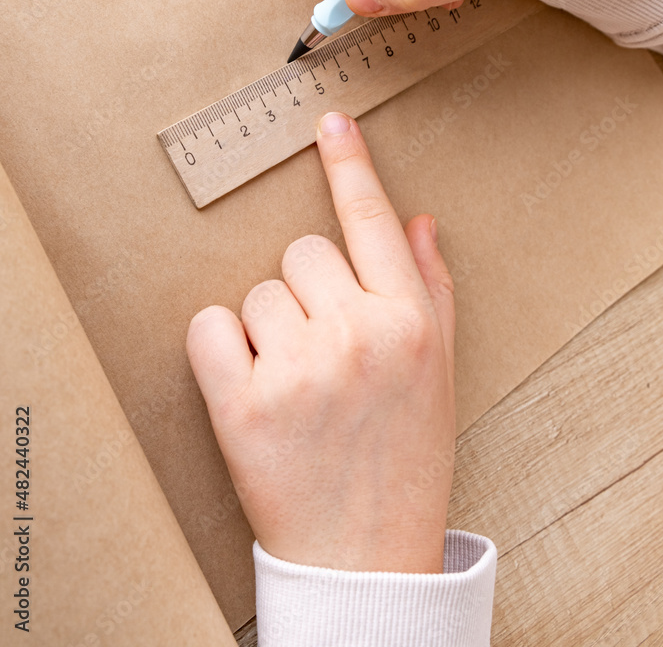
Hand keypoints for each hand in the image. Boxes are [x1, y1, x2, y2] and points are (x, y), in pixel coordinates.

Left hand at [187, 112, 455, 572]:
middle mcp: (358, 335)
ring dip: (266, 328)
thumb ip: (431, 289)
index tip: (329, 120)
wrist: (365, 556)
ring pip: (254, 292)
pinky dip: (220, 348)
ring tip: (294, 384)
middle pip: (300, 253)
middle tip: (321, 351)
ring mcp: (299, 370)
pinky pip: (208, 327)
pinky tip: (249, 386)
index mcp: (409, 324)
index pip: (372, 222)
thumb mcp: (440, 373)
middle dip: (305, 291)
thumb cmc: (405, 458)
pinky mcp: (242, 406)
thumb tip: (419, 220)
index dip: (349, 164)